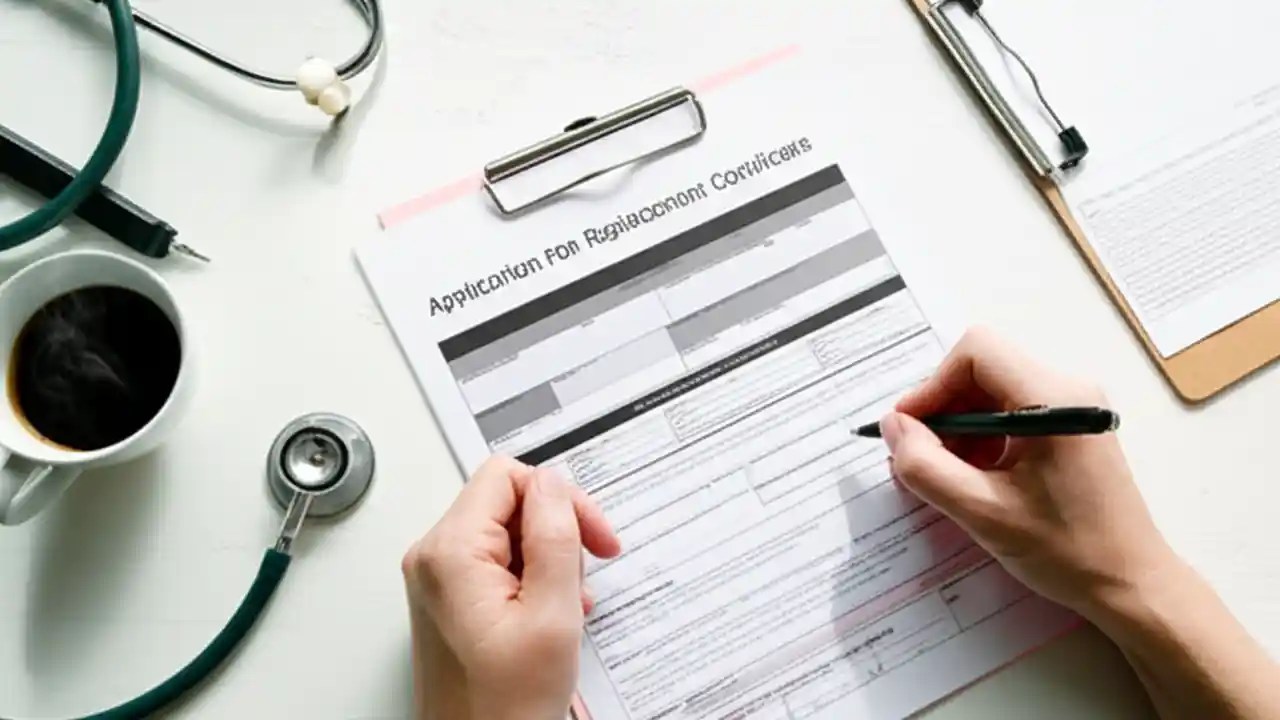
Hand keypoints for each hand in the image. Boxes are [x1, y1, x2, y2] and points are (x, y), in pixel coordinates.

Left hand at [402, 457, 621, 719]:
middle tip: (585, 573)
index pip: (508, 476)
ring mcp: (438, 579)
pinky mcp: (449, 598)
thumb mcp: (551, 615)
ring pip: (507, 532)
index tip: (593, 537)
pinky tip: (551, 612)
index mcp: (451, 553)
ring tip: (565, 604)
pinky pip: (497, 562)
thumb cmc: (505, 708)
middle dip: (556, 531)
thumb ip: (555, 537)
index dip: (561, 499)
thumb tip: (552, 484)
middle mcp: (434, 558)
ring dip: (548, 558)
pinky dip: (533, 578)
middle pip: (508, 501)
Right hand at [882, 328, 1174, 615]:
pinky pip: (1012, 411)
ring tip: (946, 474)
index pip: (976, 352)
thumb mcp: (982, 512)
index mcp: (1053, 398)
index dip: (933, 385)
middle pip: (982, 368)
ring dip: (960, 426)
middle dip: (942, 409)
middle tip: (919, 456)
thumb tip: (892, 427)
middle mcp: (1067, 390)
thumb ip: (926, 466)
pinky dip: (983, 437)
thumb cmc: (1068, 550)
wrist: (1131, 584)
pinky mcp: (1071, 427)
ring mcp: (1073, 407)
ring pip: (993, 391)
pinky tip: (974, 477)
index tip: (910, 430)